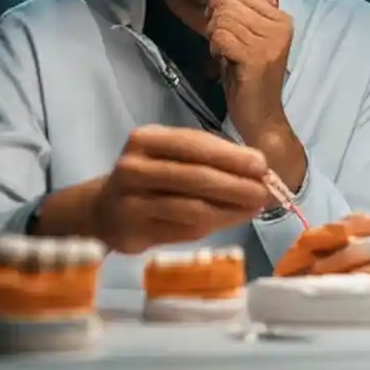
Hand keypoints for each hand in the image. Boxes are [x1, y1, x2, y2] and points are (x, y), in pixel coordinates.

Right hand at [38, 125, 269, 253]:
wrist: (105, 211)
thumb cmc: (151, 180)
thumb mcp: (174, 159)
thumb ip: (210, 161)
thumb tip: (259, 172)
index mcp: (146, 139)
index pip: (194, 144)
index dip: (230, 155)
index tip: (261, 165)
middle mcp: (134, 166)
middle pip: (195, 176)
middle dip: (235, 184)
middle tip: (264, 191)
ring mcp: (131, 200)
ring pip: (192, 206)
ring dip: (229, 208)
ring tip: (254, 207)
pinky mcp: (135, 230)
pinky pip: (183, 228)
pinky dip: (213, 224)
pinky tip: (230, 220)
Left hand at [205, 0, 292, 143]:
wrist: (261, 116)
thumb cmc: (251, 78)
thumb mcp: (256, 40)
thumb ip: (259, 14)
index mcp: (282, 20)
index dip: (223, 6)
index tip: (223, 27)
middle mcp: (280, 27)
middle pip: (230, 3)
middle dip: (216, 21)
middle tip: (221, 42)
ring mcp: (269, 42)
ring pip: (223, 19)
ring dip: (215, 36)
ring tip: (223, 52)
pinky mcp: (255, 57)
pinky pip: (221, 36)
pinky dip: (215, 48)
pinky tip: (223, 60)